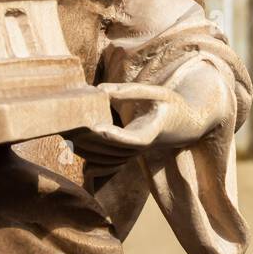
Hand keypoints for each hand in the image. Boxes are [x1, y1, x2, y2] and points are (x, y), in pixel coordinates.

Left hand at [71, 80, 227, 178]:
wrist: (186, 127)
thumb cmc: (171, 105)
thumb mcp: (157, 92)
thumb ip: (129, 91)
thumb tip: (99, 89)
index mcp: (151, 131)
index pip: (132, 139)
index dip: (115, 136)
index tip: (96, 128)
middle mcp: (142, 147)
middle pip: (112, 149)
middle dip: (89, 139)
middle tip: (68, 125)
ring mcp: (135, 154)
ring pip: (107, 158)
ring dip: (86, 149)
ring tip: (66, 133)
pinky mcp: (129, 155)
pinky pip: (109, 164)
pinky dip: (93, 160)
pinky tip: (78, 154)